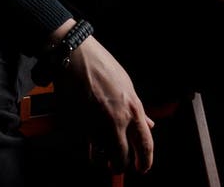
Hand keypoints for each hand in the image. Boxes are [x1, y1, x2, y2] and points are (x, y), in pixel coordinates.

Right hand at [58, 34, 154, 173]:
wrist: (74, 56)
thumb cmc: (101, 66)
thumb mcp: (126, 85)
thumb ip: (137, 109)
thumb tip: (149, 125)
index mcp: (132, 109)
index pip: (145, 145)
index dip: (145, 161)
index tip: (142, 168)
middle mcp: (116, 120)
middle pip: (121, 159)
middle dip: (119, 165)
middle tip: (116, 163)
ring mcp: (95, 124)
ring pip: (100, 157)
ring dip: (101, 158)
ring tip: (99, 152)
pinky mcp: (76, 125)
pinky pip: (83, 141)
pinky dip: (85, 140)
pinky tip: (86, 128)